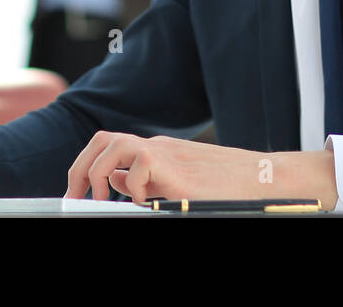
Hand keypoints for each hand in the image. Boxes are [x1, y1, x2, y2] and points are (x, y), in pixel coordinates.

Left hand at [64, 132, 339, 208]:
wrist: (266, 179)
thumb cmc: (228, 185)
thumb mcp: (180, 183)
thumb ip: (149, 182)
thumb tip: (119, 183)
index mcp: (157, 150)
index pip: (109, 145)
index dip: (86, 165)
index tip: (77, 190)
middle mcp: (158, 147)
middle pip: (104, 141)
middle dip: (82, 168)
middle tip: (76, 196)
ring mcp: (167, 156)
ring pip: (115, 146)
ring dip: (99, 172)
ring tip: (100, 197)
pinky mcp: (178, 171)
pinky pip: (140, 168)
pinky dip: (134, 186)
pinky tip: (147, 201)